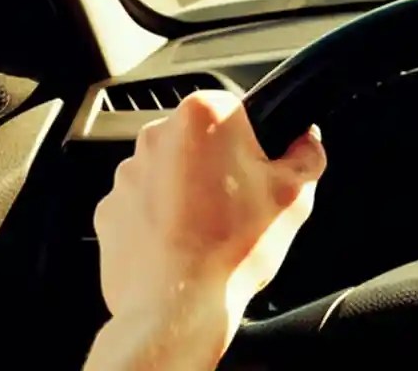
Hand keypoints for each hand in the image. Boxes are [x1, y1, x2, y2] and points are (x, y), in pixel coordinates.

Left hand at [91, 91, 325, 359]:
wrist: (178, 308)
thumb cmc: (232, 250)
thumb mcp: (295, 196)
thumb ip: (307, 154)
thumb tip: (306, 141)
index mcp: (203, 117)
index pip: (238, 110)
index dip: (257, 143)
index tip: (262, 172)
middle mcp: (157, 136)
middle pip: (202, 141)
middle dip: (221, 167)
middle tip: (242, 206)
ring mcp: (127, 174)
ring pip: (173, 172)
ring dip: (191, 192)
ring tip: (213, 232)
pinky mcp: (110, 208)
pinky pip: (145, 205)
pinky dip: (163, 220)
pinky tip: (186, 245)